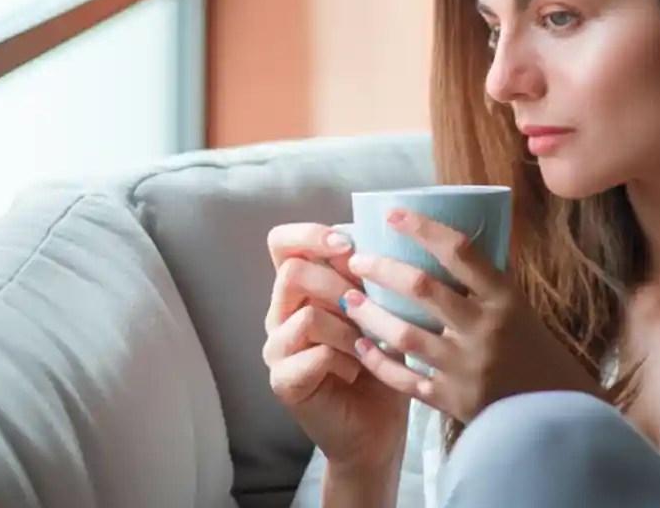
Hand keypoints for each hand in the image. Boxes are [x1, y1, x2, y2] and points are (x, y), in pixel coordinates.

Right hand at [262, 223, 410, 469]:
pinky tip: (358, 370)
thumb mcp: (379, 307)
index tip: (348, 246)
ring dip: (349, 328)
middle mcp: (280, 314)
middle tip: (367, 307)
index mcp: (300, 289)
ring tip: (367, 346)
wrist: (379, 425)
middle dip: (339, 285)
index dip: (310, 235)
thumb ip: (366, 275)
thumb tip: (375, 237)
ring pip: (307, 316)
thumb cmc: (381, 360)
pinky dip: (345, 360)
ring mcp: (277, 349)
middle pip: (291, 273)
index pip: (281, 243)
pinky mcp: (283, 381)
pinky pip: (314, 354)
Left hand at [338, 208, 600, 422]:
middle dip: (382, 269)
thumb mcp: (519, 309)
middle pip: (422, 288)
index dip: (423, 228)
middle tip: (358, 260)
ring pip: (405, 334)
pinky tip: (361, 346)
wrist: (556, 414)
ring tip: (349, 300)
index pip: (460, 252)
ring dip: (371, 314)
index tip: (393, 214)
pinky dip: (379, 362)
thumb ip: (486, 283)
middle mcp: (484, 329)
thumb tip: (446, 243)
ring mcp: (466, 367)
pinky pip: (405, 379)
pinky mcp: (452, 400)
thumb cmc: (535, 353)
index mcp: (504, 299)